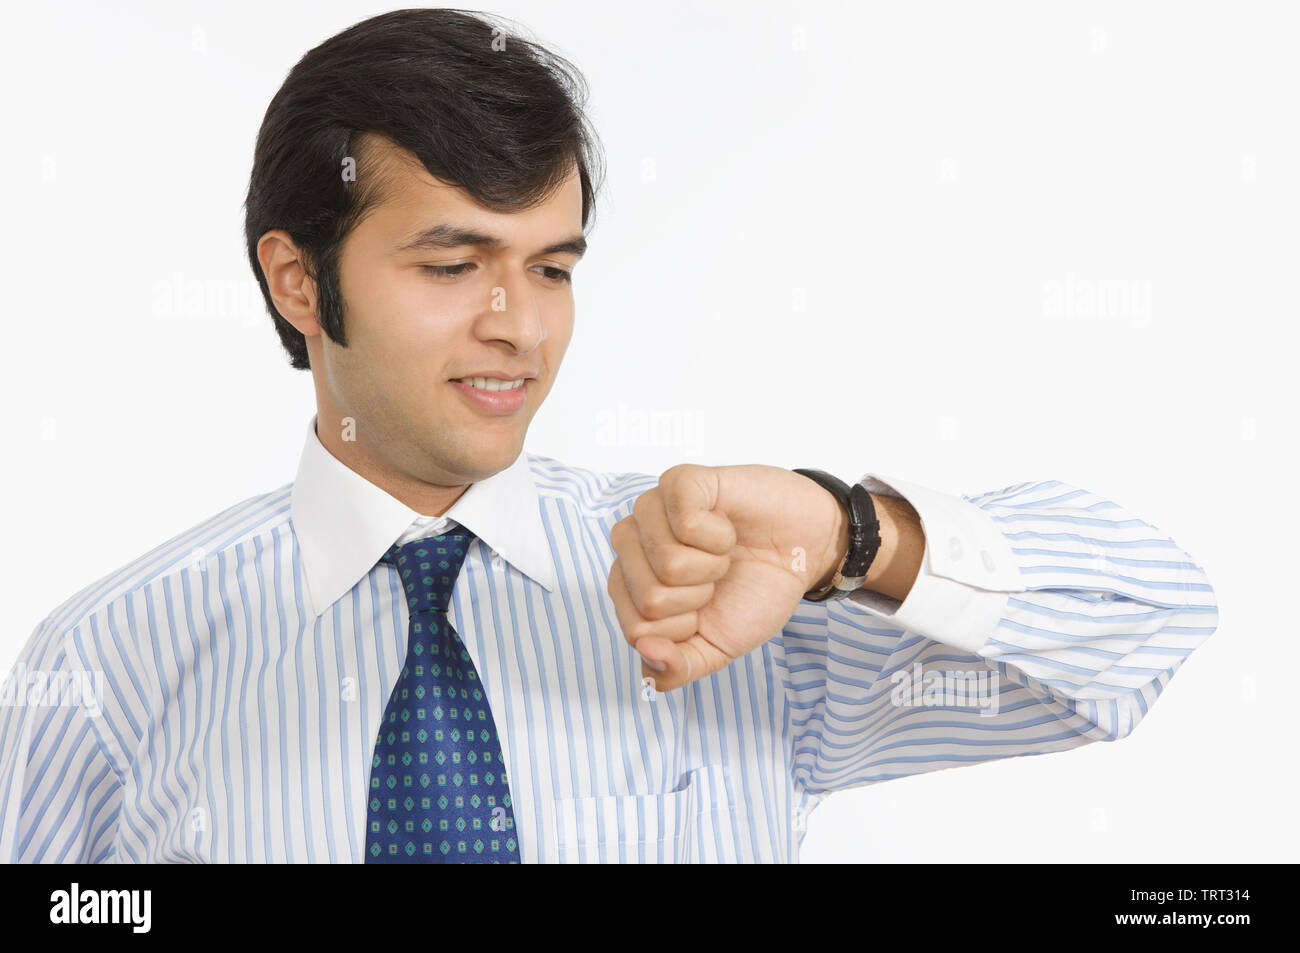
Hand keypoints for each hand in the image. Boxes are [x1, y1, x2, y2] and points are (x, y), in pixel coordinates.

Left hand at [606, 463, 851, 691]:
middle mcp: (632, 545)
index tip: (704, 609)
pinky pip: (684, 523)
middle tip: (717, 577)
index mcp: (631, 585)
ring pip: (666, 563)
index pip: (636, 630)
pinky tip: (725, 527)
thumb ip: (676, 668)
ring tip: (722, 552)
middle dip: (698, 599)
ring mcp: (652, 510)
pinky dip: (718, 536)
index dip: (683, 630)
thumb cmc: (753, 591)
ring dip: (711, 567)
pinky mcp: (679, 482)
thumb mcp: (715, 647)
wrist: (803, 552)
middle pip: (649, 599)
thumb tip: (645, 652)